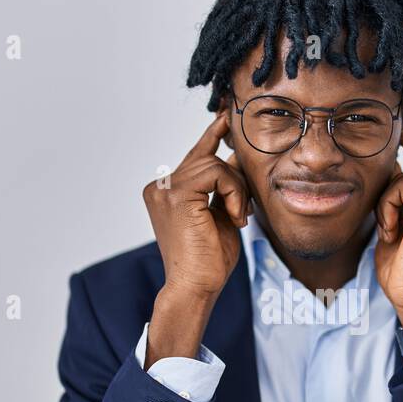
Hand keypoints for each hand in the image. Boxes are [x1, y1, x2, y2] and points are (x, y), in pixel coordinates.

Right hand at [142, 114, 250, 363]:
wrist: (197, 286)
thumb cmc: (209, 259)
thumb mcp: (222, 212)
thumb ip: (225, 185)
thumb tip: (237, 155)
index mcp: (166, 191)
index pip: (196, 155)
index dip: (214, 133)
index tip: (228, 114)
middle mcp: (160, 186)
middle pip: (207, 157)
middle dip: (234, 180)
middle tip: (242, 209)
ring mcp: (164, 188)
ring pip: (213, 163)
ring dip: (236, 190)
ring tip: (237, 217)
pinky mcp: (174, 193)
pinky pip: (216, 172)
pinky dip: (233, 192)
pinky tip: (235, 217)